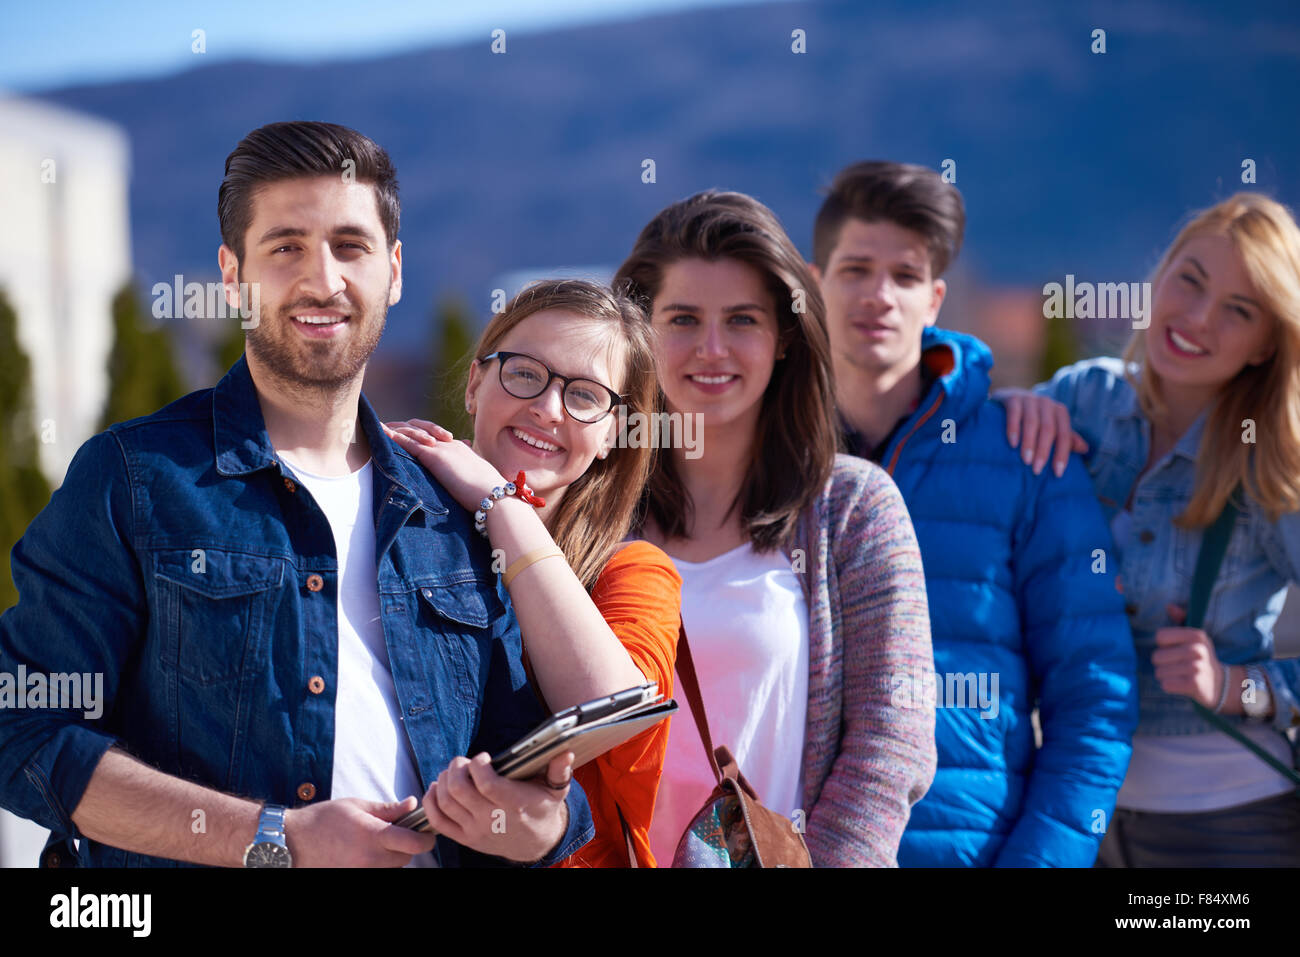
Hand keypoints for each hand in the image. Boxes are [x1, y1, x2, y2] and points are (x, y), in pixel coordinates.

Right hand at [283, 796, 436, 866]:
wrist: (292, 842)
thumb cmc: (323, 819)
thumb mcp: (356, 805)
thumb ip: (388, 809)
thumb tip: (412, 805)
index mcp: (372, 835)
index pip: (413, 843)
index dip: (426, 838)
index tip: (426, 832)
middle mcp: (369, 859)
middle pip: (405, 858)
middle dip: (407, 846)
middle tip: (397, 832)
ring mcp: (361, 873)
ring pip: (392, 868)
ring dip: (392, 856)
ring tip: (375, 841)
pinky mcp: (353, 878)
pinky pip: (376, 873)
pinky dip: (377, 865)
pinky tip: (364, 853)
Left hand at [383, 418, 506, 512]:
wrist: (493, 495)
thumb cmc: (488, 493)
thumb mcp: (476, 479)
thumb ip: (468, 476)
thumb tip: (466, 484)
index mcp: (458, 448)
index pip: (434, 434)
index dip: (418, 433)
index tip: (405, 435)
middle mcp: (448, 443)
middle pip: (421, 427)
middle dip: (402, 426)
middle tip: (386, 428)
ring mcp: (441, 448)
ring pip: (412, 431)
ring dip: (393, 428)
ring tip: (377, 428)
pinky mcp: (434, 456)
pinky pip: (409, 442)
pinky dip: (394, 437)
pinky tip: (382, 434)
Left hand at [420, 751, 572, 862]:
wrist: (535, 844)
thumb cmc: (543, 810)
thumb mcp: (556, 790)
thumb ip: (559, 770)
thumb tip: (565, 751)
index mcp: (514, 805)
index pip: (486, 784)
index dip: (478, 765)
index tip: (484, 757)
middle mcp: (492, 819)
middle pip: (458, 790)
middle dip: (456, 768)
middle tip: (464, 762)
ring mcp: (475, 830)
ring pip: (445, 802)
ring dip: (443, 780)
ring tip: (453, 771)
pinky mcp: (464, 838)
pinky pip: (437, 821)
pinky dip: (430, 801)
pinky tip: (437, 787)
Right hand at [993, 388, 1088, 477]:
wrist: (1010, 400)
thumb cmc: (1034, 418)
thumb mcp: (1052, 427)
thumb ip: (1067, 438)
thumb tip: (1084, 449)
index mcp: (1060, 411)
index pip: (1064, 435)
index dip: (1062, 454)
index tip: (1057, 473)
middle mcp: (1047, 403)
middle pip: (1048, 429)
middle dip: (1044, 451)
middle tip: (1037, 470)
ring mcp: (1029, 399)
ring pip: (1032, 422)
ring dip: (1029, 443)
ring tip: (1026, 461)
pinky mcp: (1013, 398)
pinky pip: (1014, 414)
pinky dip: (1014, 429)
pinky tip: (1013, 444)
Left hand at [1152, 603, 1225, 709]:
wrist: (1220, 684)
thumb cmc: (1199, 657)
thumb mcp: (1194, 637)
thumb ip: (1181, 619)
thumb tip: (1169, 606)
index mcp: (1196, 635)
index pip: (1160, 637)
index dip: (1163, 645)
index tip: (1175, 649)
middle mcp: (1197, 649)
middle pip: (1157, 656)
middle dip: (1162, 663)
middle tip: (1178, 665)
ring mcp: (1197, 667)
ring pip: (1160, 672)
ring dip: (1166, 675)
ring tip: (1180, 675)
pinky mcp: (1194, 684)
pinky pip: (1166, 684)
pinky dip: (1169, 686)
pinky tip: (1181, 684)